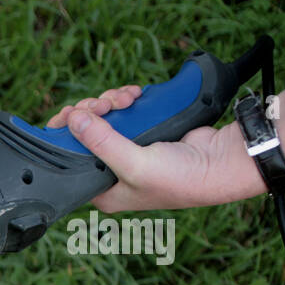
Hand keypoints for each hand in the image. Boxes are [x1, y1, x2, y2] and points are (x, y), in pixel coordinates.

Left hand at [48, 86, 262, 211]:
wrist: (221, 162)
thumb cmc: (180, 179)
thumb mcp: (134, 165)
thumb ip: (102, 143)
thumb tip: (74, 119)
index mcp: (102, 189)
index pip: (68, 161)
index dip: (64, 136)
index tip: (70, 114)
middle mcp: (110, 169)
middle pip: (82, 133)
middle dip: (90, 112)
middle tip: (103, 105)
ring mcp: (126, 147)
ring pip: (101, 117)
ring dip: (109, 101)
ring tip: (124, 98)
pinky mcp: (142, 130)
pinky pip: (123, 109)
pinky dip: (125, 99)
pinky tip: (134, 95)